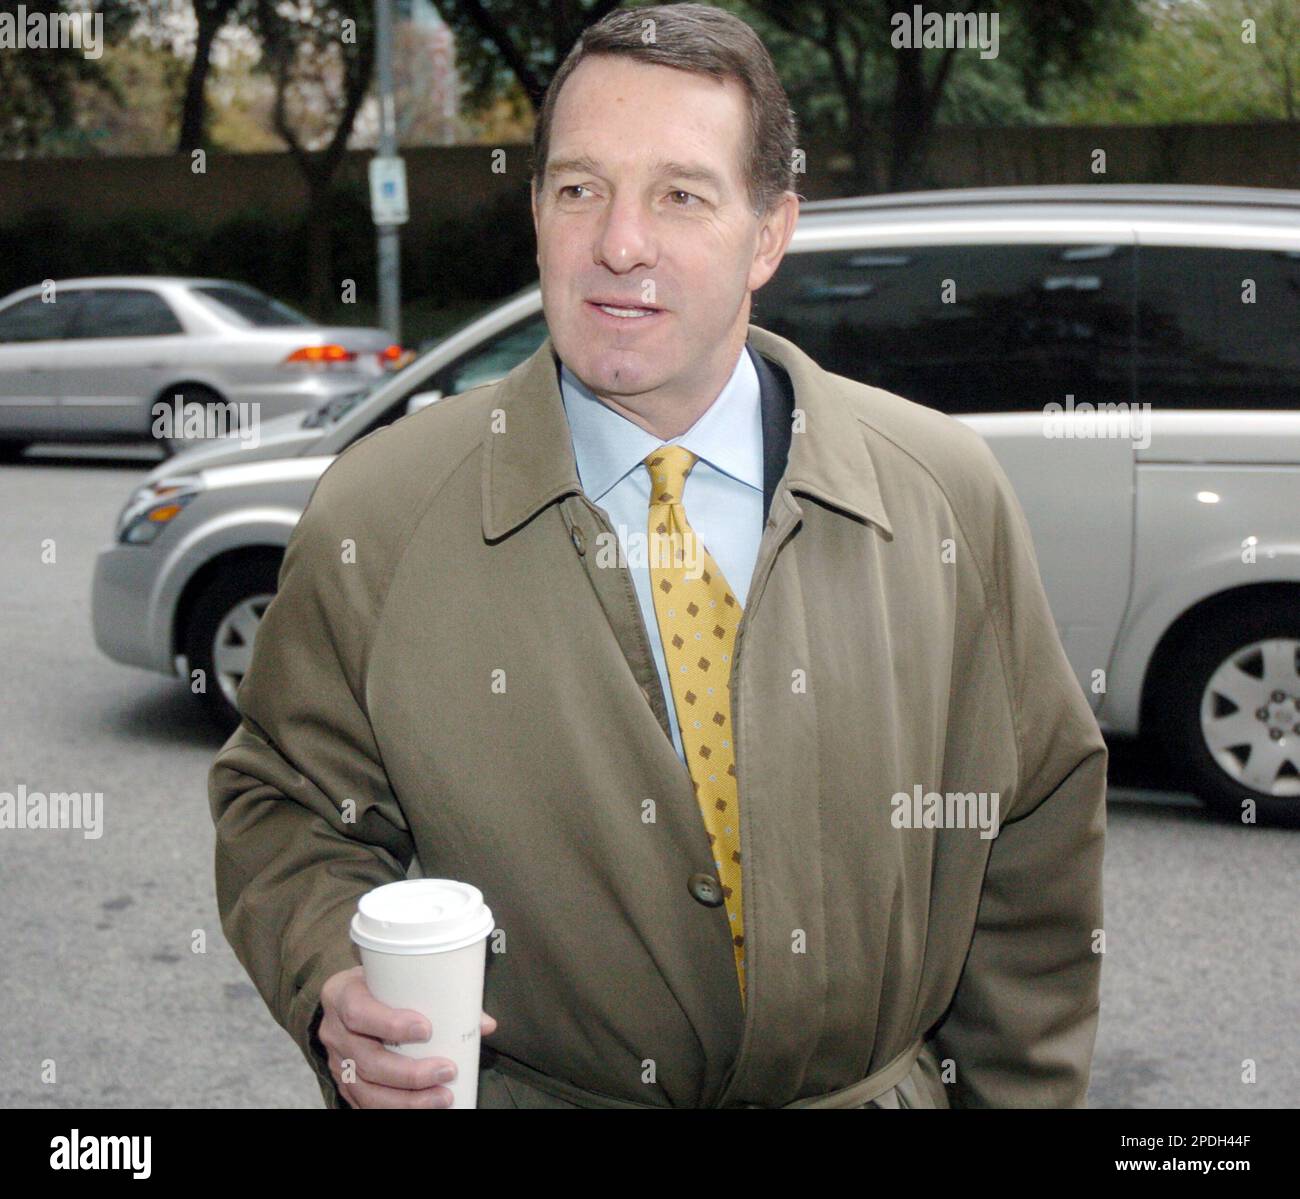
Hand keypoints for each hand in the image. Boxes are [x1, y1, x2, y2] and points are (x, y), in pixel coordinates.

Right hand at [318, 965, 497, 1108]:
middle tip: (447, 1071)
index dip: (390, 1025)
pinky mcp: (344, 1083)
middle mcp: (334, 1031)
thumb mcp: (398, 977)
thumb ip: (439, 995)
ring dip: (406, 1100)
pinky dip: (394, 1109)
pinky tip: (421, 1109)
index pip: (359, 1013)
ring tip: (443, 1098)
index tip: (427, 1030)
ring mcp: (337, 1061)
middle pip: (367, 1060)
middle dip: (409, 1073)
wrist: (348, 997)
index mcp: (343, 994)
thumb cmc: (381, 984)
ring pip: (366, 1090)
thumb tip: (484, 1025)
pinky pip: (364, 1104)